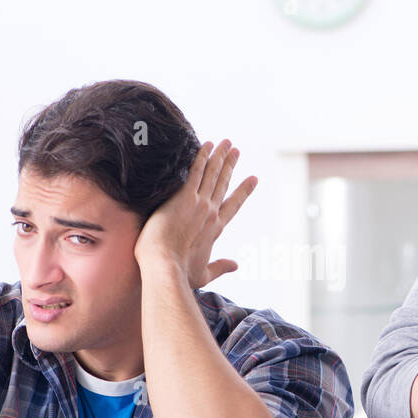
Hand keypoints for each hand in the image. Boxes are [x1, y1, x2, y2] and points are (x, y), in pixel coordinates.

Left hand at [134, 139, 257, 287]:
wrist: (166, 267)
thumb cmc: (181, 274)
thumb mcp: (204, 274)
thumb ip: (221, 268)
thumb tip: (235, 266)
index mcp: (216, 229)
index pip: (234, 205)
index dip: (243, 190)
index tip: (252, 179)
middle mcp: (211, 213)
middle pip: (224, 183)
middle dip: (231, 165)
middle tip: (236, 151)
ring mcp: (198, 203)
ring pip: (212, 173)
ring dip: (220, 156)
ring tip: (226, 143)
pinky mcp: (184, 197)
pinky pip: (195, 171)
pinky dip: (202, 156)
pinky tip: (207, 145)